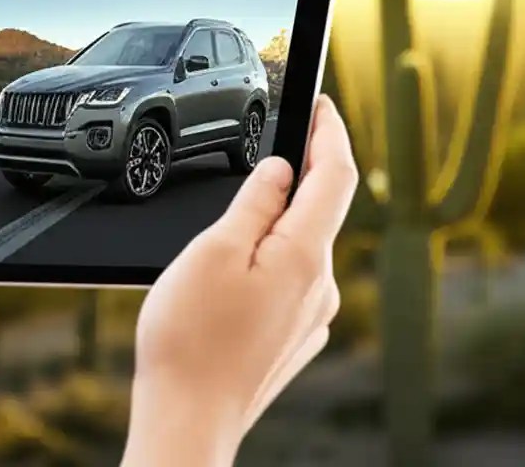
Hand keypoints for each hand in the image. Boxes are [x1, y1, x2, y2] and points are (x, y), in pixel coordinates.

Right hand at [122, 95, 355, 466]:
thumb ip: (253, 204)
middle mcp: (319, 287)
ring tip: (226, 231)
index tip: (322, 106)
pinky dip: (268, 264)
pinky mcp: (294, 340)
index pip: (335, 176)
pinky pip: (290, 284)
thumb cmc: (190, 343)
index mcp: (303, 256)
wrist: (188, 419)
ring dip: (275, 227)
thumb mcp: (212, 251)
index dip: (330, 133)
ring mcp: (310, 318)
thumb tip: (279, 170)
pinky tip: (230, 278)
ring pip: (300, 250)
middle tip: (263, 155)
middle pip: (319, 212)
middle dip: (295, 179)